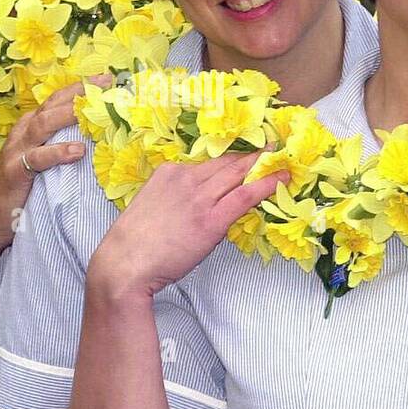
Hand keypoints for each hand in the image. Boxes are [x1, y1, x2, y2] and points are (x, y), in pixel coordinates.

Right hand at [0, 79, 99, 248]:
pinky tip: (77, 152)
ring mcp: (17, 150)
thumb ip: (63, 144)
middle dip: (78, 93)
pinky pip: (38, 158)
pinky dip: (58, 153)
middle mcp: (24, 132)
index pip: (57, 99)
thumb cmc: (23, 186)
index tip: (106, 79)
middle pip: (52, 105)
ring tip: (92, 112)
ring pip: (44, 125)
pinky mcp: (16, 171)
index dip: (80, 88)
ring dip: (68, 116)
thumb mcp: (44, 159)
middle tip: (105, 85)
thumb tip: (100, 137)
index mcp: (32, 125)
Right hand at [91, 151, 287, 300]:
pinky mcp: (212, 219)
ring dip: (264, 164)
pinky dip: (266, 184)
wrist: (125, 264)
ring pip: (239, 173)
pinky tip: (282, 178)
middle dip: (251, 154)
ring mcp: (200, 197)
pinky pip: (245, 195)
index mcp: (169, 172)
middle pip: (226, 162)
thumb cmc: (134, 244)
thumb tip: (195, 207)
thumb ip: (175, 200)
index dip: (231, 158)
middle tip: (272, 144)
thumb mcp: (152, 207)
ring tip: (282, 157)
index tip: (245, 155)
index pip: (208, 163)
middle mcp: (186, 178)